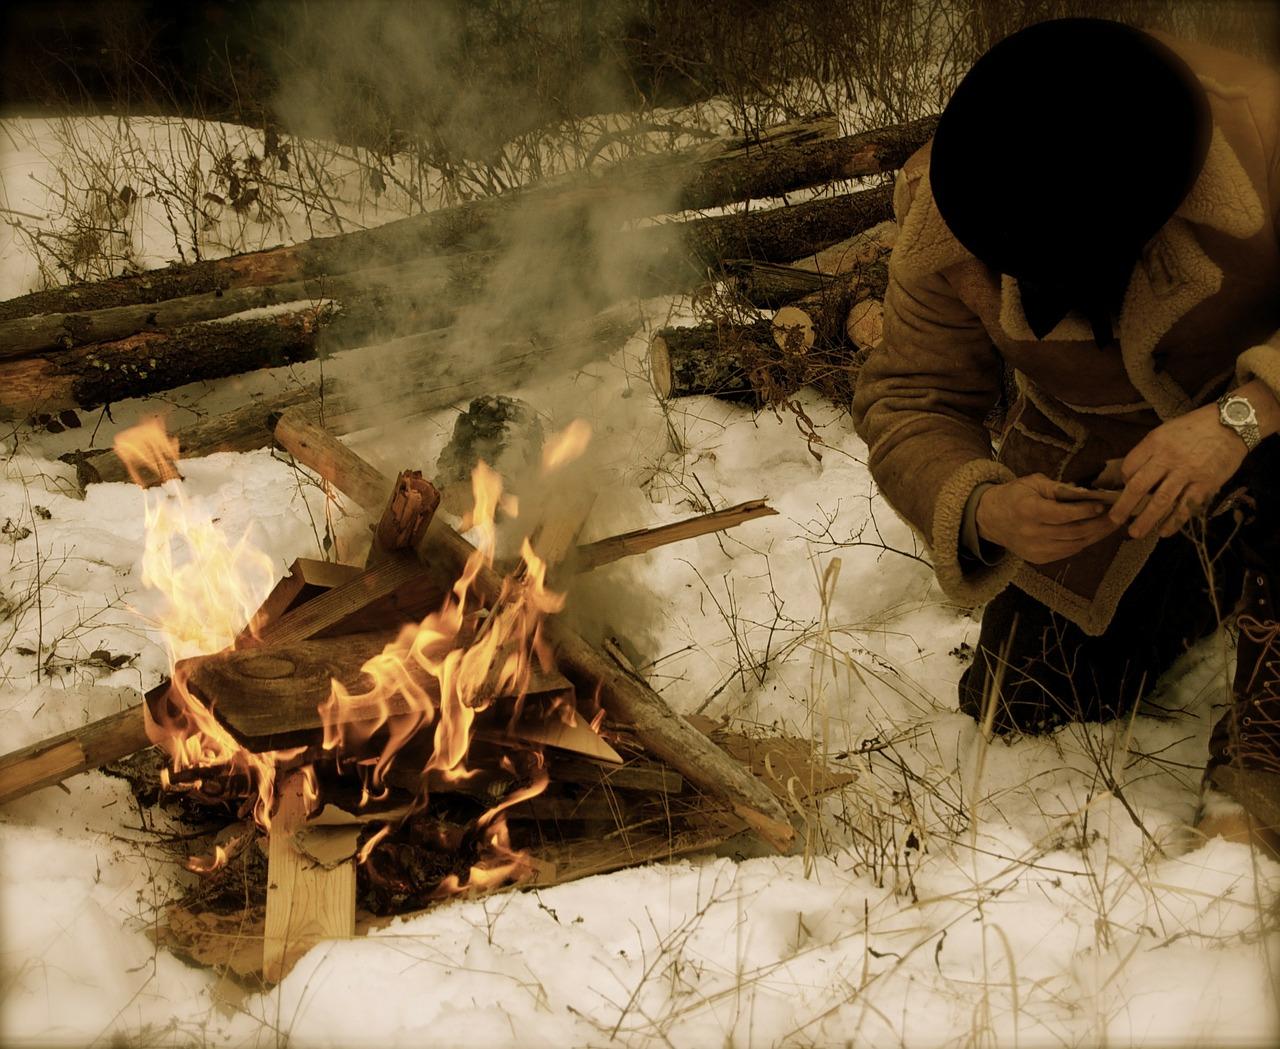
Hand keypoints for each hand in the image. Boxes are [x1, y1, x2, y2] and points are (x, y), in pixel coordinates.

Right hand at [975, 473, 1117, 563]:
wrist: (989, 519)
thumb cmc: (1013, 496)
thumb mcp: (1031, 483)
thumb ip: (1057, 487)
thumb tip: (1085, 493)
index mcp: (1028, 510)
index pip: (1063, 514)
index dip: (1085, 511)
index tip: (1102, 504)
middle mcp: (1031, 533)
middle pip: (1074, 532)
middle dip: (1099, 524)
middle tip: (1118, 515)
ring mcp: (1035, 549)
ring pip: (1075, 544)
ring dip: (1096, 535)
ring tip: (1111, 525)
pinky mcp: (1038, 558)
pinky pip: (1068, 552)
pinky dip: (1083, 542)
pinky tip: (1093, 533)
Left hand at [1108, 405, 1245, 538]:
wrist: (1232, 424)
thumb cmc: (1195, 427)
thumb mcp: (1166, 430)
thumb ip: (1150, 451)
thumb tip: (1133, 474)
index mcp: (1155, 442)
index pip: (1129, 466)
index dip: (1123, 480)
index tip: (1123, 489)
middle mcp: (1168, 459)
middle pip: (1139, 486)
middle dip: (1124, 506)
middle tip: (1114, 521)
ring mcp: (1187, 473)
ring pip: (1161, 501)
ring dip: (1146, 520)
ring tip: (1134, 533)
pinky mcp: (1206, 484)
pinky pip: (1186, 507)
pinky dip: (1174, 522)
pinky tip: (1164, 532)